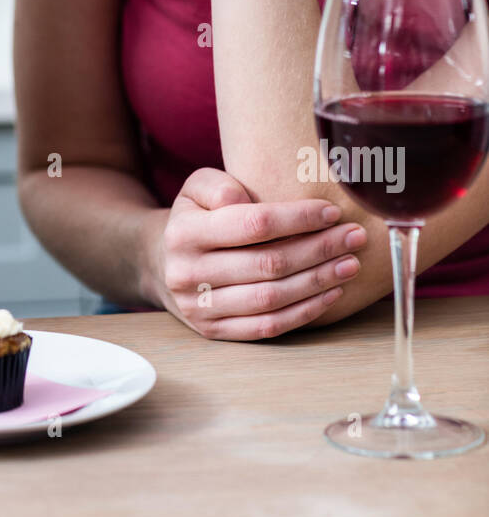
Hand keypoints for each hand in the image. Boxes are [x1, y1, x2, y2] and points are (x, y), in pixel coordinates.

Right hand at [145, 167, 367, 339]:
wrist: (162, 262)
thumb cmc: (195, 217)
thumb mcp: (195, 188)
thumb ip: (217, 184)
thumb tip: (245, 198)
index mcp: (184, 232)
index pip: (253, 224)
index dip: (297, 218)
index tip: (332, 212)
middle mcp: (188, 273)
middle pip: (268, 264)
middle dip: (319, 249)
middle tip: (354, 238)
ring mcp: (200, 308)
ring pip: (272, 298)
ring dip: (318, 282)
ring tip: (351, 264)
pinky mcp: (214, 332)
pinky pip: (267, 326)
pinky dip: (305, 311)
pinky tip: (331, 293)